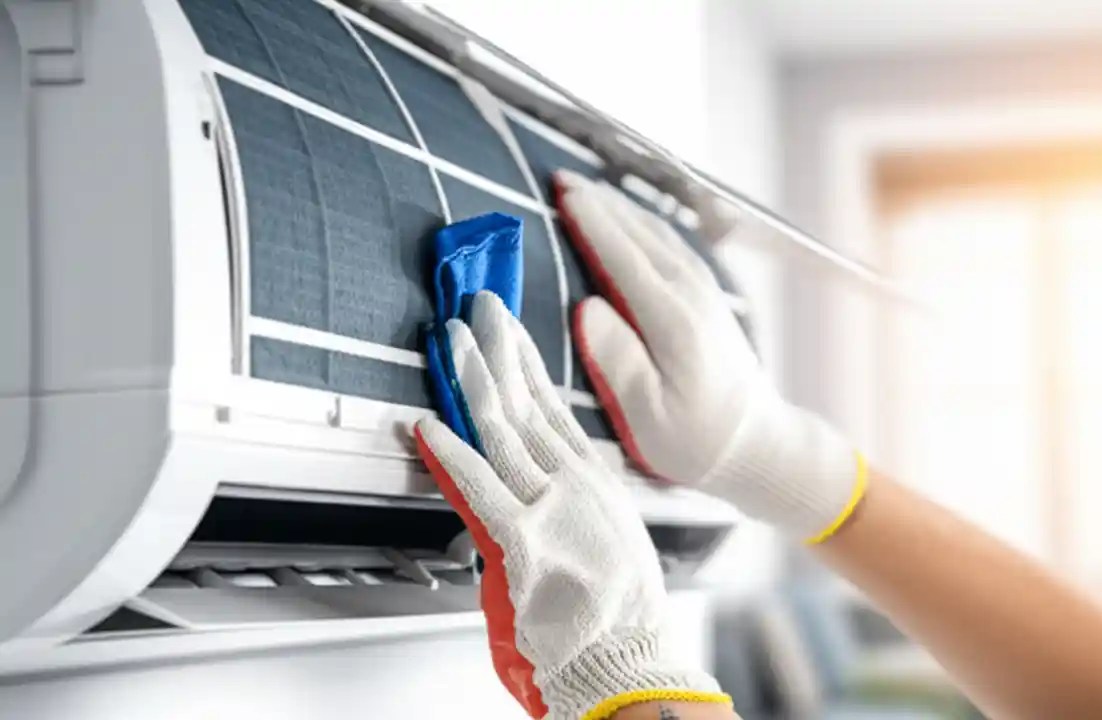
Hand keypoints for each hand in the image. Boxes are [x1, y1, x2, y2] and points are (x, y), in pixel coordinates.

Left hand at [413, 291, 729, 719]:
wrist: (628, 658)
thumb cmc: (620, 611)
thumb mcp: (613, 536)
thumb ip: (580, 500)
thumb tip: (559, 480)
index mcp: (594, 480)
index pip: (554, 406)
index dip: (528, 361)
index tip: (511, 329)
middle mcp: (575, 483)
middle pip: (529, 403)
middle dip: (501, 350)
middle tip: (481, 309)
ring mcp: (551, 507)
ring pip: (504, 430)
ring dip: (474, 381)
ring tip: (454, 344)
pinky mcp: (524, 540)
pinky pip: (478, 486)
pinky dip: (450, 452)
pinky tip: (429, 425)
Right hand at [554, 170, 866, 542]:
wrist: (755, 445)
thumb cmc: (694, 441)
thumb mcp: (649, 417)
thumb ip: (617, 361)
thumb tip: (586, 306)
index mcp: (672, 323)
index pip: (624, 258)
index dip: (592, 223)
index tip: (563, 193)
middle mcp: (691, 298)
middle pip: (640, 236)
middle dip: (600, 204)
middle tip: (561, 178)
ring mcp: (705, 294)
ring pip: (658, 236)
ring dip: (621, 209)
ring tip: (587, 190)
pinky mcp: (709, 299)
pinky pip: (672, 247)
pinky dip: (645, 225)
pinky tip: (629, 219)